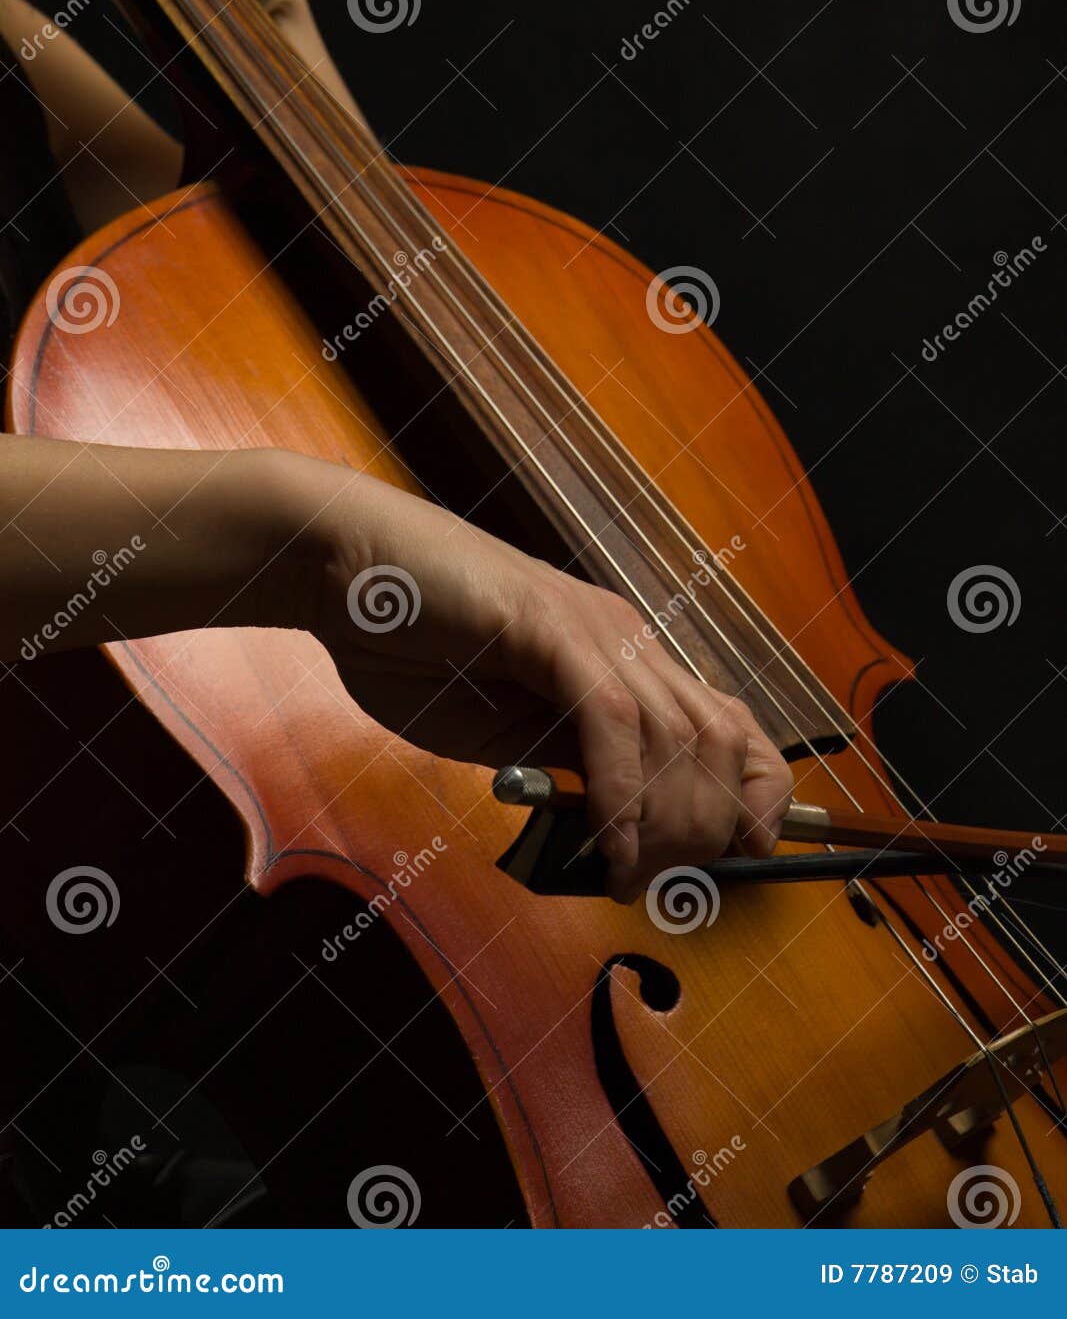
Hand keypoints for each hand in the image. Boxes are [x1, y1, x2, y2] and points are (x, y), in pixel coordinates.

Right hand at [270, 453, 793, 901]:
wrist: (342, 567)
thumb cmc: (412, 646)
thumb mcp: (506, 729)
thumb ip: (563, 767)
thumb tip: (617, 835)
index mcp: (625, 657)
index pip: (732, 724)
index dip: (756, 794)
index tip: (747, 856)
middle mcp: (627, 638)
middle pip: (720, 740)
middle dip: (707, 829)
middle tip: (662, 885)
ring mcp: (593, 629)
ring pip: (678, 735)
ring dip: (666, 826)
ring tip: (630, 876)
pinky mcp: (549, 628)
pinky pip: (610, 720)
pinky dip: (619, 797)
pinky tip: (605, 848)